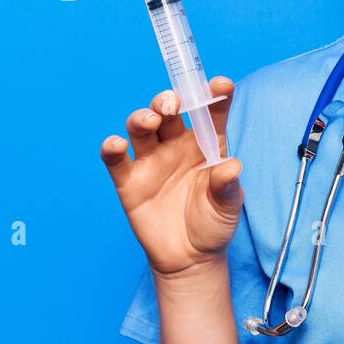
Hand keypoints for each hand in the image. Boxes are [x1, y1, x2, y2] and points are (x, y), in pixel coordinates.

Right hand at [101, 77, 242, 278]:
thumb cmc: (213, 223)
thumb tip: (231, 166)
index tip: (221, 85)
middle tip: (171, 103)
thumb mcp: (228, 205)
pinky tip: (116, 144)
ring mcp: (151, 161)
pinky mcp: (128, 181)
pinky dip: (112, 147)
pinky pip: (116, 159)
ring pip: (140, 127)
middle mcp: (176, 145)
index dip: (214, 95)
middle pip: (168, 112)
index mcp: (206, 144)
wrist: (190, 258)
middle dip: (167, 100)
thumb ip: (227, 185)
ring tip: (150, 121)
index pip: (210, 112)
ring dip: (141, 118)